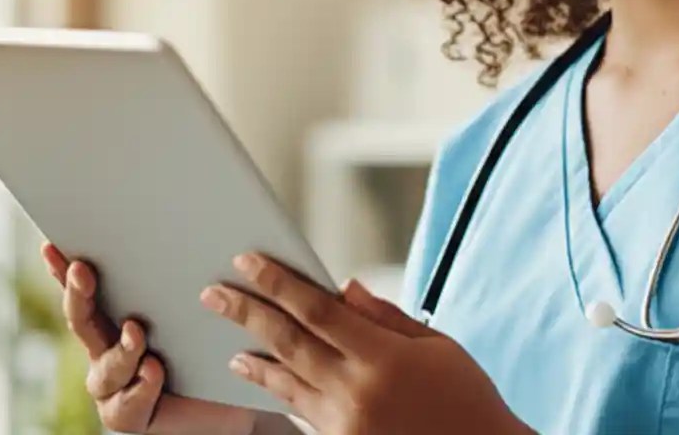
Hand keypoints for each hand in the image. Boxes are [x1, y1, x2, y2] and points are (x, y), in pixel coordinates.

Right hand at [42, 243, 279, 434]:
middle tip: (84, 271)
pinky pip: (125, 404)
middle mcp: (107, 349)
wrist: (240, 397)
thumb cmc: (220, 345)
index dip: (63, 269)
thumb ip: (190, 272)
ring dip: (120, 349)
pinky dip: (140, 386)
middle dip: (78, 295)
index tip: (52, 244)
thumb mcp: (207, 304)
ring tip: (137, 331)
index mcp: (117, 315)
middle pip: (82, 321)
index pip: (84, 289)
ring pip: (105, 368)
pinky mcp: (129, 414)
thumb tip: (195, 218)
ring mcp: (115, 384)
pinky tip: (154, 370)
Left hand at [202, 253, 533, 434]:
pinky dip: (275, 387)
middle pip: (289, 342)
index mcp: (385, 358)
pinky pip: (298, 409)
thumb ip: (386, 317)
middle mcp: (357, 391)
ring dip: (253, 354)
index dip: (279, 283)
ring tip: (228, 335)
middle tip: (213, 293)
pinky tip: (259, 373)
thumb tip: (345, 288)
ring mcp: (344, 423)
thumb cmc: (465, 398)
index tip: (248, 261)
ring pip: (286, 380)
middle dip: (247, 312)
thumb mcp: (437, 347)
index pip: (318, 311)